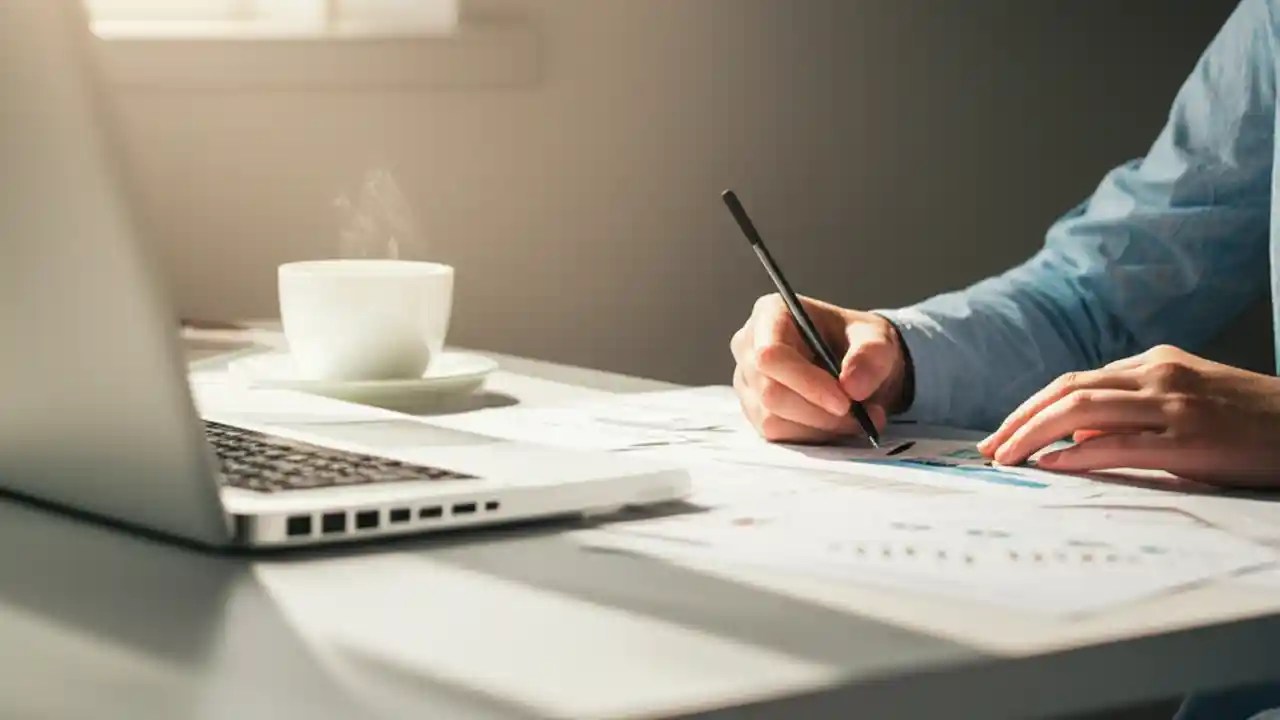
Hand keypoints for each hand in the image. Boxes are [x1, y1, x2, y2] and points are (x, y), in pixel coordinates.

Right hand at [730, 294, 908, 442]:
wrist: (857, 365)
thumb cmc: (858, 343)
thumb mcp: (877, 339)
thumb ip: (871, 356)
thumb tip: (852, 387)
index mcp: (771, 314)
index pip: (771, 355)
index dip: (805, 382)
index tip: (845, 402)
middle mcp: (749, 346)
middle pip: (771, 392)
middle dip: (820, 412)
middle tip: (863, 415)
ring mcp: (747, 381)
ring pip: (773, 419)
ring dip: (821, 427)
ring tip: (858, 417)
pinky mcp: (755, 411)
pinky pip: (778, 435)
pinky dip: (814, 435)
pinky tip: (837, 423)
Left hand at [977, 345, 1279, 485]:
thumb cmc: (1249, 423)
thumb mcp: (1186, 403)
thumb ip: (1132, 414)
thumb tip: (1076, 438)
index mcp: (1154, 364)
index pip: (1074, 382)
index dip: (1030, 408)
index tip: (1002, 434)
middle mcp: (1159, 375)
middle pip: (1067, 391)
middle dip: (1019, 420)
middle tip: (989, 449)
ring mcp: (1175, 404)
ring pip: (1083, 409)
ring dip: (1033, 434)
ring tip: (1006, 457)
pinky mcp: (1193, 439)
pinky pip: (1120, 443)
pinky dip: (1077, 453)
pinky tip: (1050, 465)